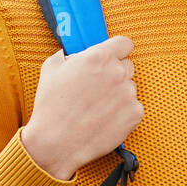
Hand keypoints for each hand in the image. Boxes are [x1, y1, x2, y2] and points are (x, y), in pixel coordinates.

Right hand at [20, 35, 142, 180]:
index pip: (124, 44)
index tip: (113, 58)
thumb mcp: (51, 68)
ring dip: (118, 94)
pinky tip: (104, 119)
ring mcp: (129, 94)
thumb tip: (76, 53)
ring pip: (129, 87)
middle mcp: (117, 72)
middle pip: (127, 65)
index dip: (117, 50)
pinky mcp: (135, 114)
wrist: (56, 142)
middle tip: (98, 87)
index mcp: (99, 57)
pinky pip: (133, 107)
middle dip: (115, 73)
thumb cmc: (51, 105)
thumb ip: (69, 54)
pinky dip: (123, 112)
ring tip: (96, 107)